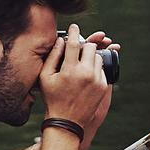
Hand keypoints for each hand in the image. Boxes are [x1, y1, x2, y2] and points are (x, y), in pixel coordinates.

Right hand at [37, 25, 113, 142]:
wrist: (67, 122)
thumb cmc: (53, 98)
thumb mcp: (45, 77)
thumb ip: (53, 56)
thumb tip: (62, 40)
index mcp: (70, 70)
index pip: (74, 43)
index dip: (74, 32)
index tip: (74, 27)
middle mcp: (86, 73)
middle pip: (90, 47)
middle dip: (84, 46)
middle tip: (78, 51)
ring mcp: (97, 80)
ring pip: (98, 58)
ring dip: (90, 58)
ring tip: (80, 66)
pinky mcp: (103, 87)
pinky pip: (101, 70)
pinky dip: (94, 70)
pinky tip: (85, 77)